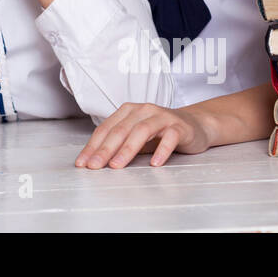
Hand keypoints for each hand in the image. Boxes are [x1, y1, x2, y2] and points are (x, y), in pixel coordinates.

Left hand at [74, 102, 211, 168]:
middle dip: (105, 149)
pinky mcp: (179, 127)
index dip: (93, 146)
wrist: (194, 125)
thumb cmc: (161, 133)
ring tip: (117, 166)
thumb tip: (96, 162)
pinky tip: (155, 163)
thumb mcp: (136, 138)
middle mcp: (143, 110)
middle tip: (95, 166)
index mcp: (128, 111)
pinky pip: (169, 138)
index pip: (106, 129)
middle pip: (120, 129)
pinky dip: (161, 150)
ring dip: (127, 149)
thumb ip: (120, 146)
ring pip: (141, 130)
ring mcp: (162, 117)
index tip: (83, 163)